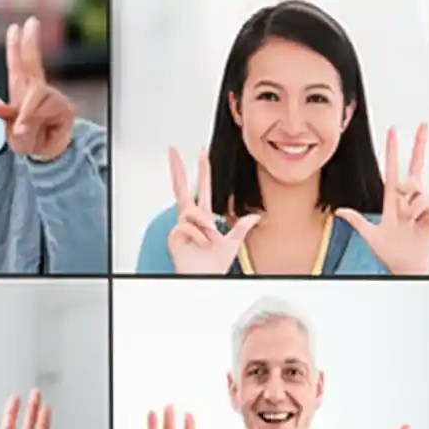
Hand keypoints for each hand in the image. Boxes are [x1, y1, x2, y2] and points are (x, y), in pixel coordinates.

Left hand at [0, 17, 75, 161]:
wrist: (47, 158)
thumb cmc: (29, 141)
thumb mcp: (12, 133)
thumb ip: (8, 118)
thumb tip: (1, 107)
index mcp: (23, 91)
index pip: (19, 65)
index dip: (17, 47)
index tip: (15, 28)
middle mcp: (37, 90)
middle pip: (33, 63)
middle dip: (30, 43)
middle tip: (31, 23)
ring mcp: (51, 98)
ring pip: (36, 95)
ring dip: (26, 112)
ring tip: (20, 130)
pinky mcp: (64, 108)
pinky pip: (46, 107)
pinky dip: (33, 116)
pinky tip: (24, 126)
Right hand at [165, 148, 261, 273]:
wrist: (205, 278)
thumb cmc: (213, 265)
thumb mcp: (233, 243)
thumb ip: (242, 227)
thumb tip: (256, 216)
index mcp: (202, 217)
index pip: (202, 189)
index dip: (202, 171)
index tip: (201, 153)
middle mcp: (189, 219)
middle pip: (181, 188)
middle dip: (178, 168)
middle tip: (173, 150)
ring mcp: (181, 226)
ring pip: (193, 212)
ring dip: (206, 226)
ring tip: (210, 240)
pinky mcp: (174, 235)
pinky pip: (188, 226)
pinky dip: (199, 236)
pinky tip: (201, 244)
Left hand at [336, 125, 428, 274]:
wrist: (406, 264)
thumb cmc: (390, 252)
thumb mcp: (370, 235)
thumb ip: (356, 221)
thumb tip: (339, 211)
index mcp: (392, 201)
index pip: (392, 171)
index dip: (393, 153)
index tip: (394, 134)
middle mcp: (407, 200)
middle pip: (414, 167)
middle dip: (418, 146)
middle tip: (422, 126)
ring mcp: (420, 204)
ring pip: (416, 188)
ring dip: (409, 202)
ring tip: (406, 218)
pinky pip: (424, 201)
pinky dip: (418, 211)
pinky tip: (417, 220)